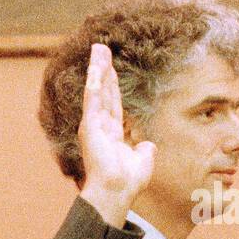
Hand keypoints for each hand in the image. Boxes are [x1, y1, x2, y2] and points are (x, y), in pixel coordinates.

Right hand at [78, 43, 155, 224]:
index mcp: (111, 133)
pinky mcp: (90, 124)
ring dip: (97, 68)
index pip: (113, 102)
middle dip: (103, 69)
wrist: (117, 190)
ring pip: (97, 89)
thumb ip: (144, 149)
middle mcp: (100, 126)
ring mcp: (93, 124)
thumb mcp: (142, 160)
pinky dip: (94, 81)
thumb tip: (148, 145)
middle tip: (101, 48)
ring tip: (98, 48)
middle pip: (104, 91)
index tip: (111, 67)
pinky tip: (95, 65)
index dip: (113, 84)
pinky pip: (93, 98)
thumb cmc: (128, 181)